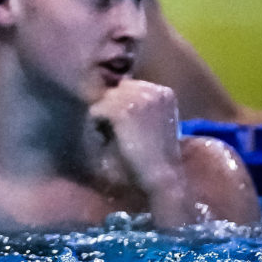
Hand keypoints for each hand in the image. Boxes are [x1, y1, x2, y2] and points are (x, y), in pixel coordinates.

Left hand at [90, 78, 184, 194]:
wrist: (161, 175)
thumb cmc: (157, 152)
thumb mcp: (156, 119)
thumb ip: (141, 102)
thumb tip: (115, 90)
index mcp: (164, 92)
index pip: (129, 86)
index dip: (123, 104)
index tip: (127, 122)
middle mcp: (152, 91)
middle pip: (116, 90)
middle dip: (113, 106)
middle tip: (120, 129)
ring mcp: (137, 99)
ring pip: (104, 99)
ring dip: (105, 115)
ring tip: (115, 134)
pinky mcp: (122, 112)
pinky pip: (97, 110)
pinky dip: (98, 124)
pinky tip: (110, 138)